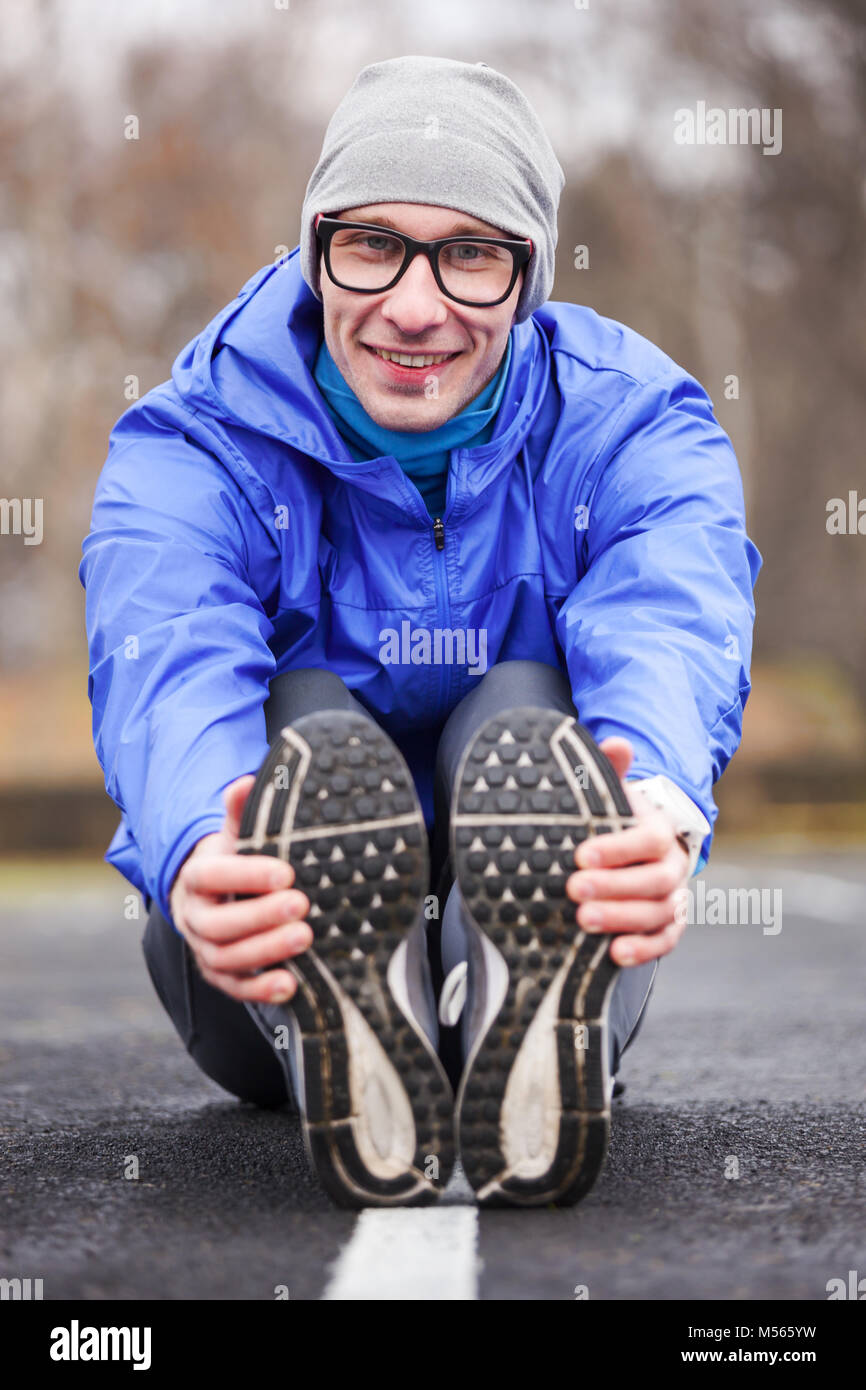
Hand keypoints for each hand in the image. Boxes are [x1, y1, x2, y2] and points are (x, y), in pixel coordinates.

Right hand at [169, 776, 311, 1004]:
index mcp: (197, 876)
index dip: (246, 875)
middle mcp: (194, 916)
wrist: (210, 897)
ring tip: (306, 938)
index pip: (211, 876)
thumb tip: (247, 780)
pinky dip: (260, 990)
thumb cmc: (232, 860)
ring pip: (225, 957)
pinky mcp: (220, 976)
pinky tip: (291, 985)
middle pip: (218, 923)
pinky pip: (235, 988)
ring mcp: (205, 949)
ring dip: (265, 951)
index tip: (286, 873)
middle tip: (302, 905)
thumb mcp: (233, 833)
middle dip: (260, 916)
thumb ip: (240, 810)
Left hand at [566, 738, 689, 967]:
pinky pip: (665, 941)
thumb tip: (616, 743)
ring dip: (623, 919)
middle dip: (615, 887)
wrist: (634, 849)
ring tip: (583, 921)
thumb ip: (611, 769)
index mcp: (659, 831)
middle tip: (575, 890)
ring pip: (659, 913)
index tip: (581, 855)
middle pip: (656, 880)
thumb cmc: (614, 820)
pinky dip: (644, 949)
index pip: (649, 840)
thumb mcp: (610, 793)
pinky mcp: (668, 926)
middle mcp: (673, 866)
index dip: (619, 849)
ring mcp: (673, 898)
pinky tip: (615, 955)